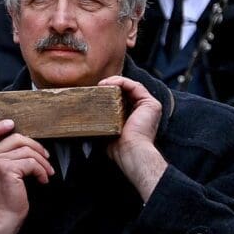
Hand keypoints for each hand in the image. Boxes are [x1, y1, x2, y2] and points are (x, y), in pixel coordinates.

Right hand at [0, 118, 52, 233]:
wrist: (4, 217)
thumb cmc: (6, 198)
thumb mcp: (2, 174)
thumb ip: (6, 157)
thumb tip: (27, 143)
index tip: (11, 124)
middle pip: (15, 138)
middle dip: (36, 146)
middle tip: (46, 158)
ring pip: (27, 151)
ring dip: (42, 162)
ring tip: (46, 173)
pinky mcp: (7, 169)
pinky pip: (31, 162)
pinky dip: (42, 171)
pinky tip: (43, 180)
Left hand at [98, 76, 167, 200]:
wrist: (130, 151)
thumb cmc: (116, 147)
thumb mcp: (105, 131)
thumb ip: (100, 122)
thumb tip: (82, 119)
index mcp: (133, 117)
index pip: (121, 98)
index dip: (108, 92)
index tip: (94, 92)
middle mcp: (143, 111)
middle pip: (126, 91)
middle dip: (110, 85)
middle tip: (97, 86)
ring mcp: (148, 107)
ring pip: (130, 87)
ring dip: (115, 82)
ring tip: (101, 84)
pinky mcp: (151, 104)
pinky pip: (135, 86)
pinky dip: (122, 82)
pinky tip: (110, 83)